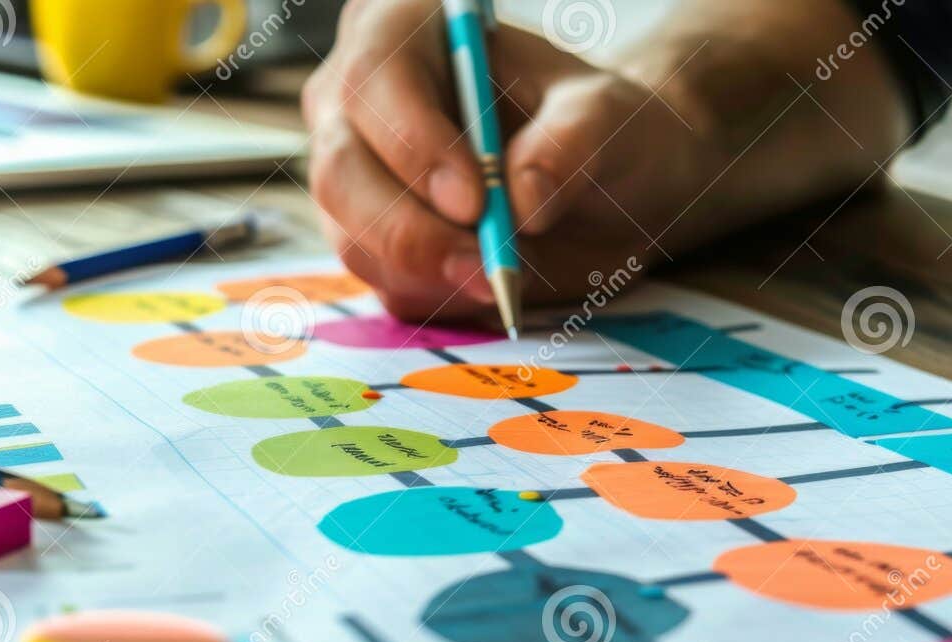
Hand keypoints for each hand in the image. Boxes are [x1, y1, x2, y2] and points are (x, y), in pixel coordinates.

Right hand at [302, 0, 717, 321]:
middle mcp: (361, 102)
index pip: (374, 79)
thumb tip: (522, 197)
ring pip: (354, 238)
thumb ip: (570, 143)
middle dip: (412, 232)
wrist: (609, 185)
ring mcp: (358, 177)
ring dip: (430, 275)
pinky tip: (493, 282)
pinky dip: (440, 298)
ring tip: (504, 278)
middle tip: (487, 269)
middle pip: (342, 171)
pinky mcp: (375, 242)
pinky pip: (385, 282)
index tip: (473, 202)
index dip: (412, 144)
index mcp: (407, 32)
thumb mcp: (607, 119)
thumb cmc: (599, 129)